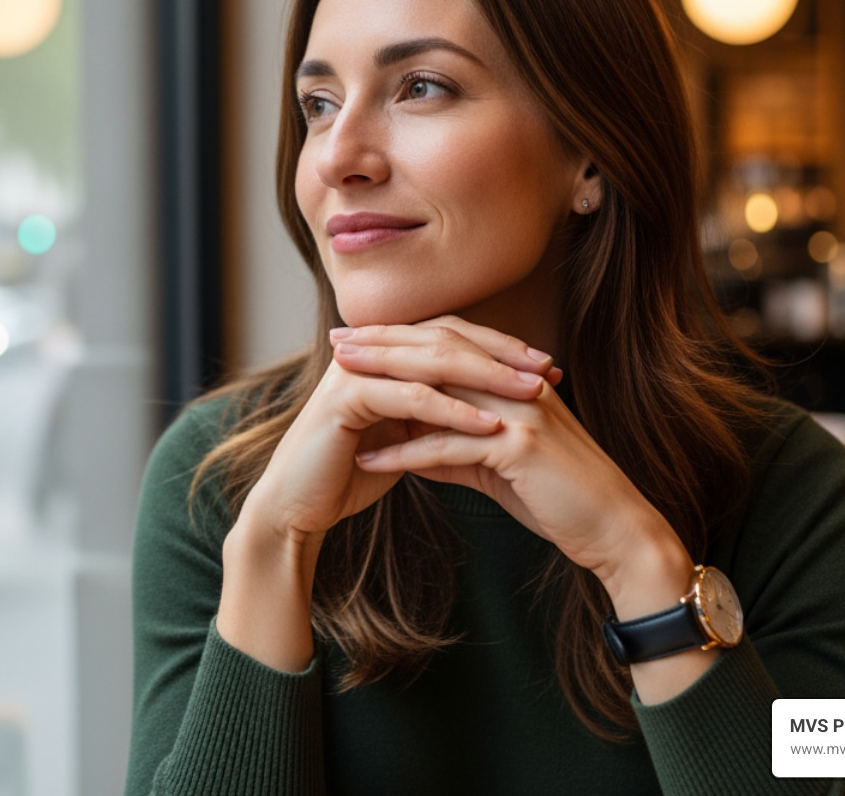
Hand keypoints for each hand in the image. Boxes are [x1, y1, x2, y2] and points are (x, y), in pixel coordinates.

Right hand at [218, 318, 554, 671]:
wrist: (297, 508)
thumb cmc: (348, 475)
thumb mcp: (404, 436)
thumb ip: (434, 414)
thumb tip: (489, 407)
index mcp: (381, 354)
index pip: (449, 336)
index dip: (498, 348)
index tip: (544, 367)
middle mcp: (367, 352)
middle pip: (445, 338)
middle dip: (501, 353)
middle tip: (546, 369)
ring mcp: (354, 370)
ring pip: (431, 362)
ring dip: (487, 377)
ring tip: (531, 393)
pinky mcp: (346, 398)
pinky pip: (411, 397)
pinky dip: (453, 410)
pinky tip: (489, 424)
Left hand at [330, 316, 684, 588]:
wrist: (615, 530)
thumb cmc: (558, 499)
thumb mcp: (497, 467)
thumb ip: (456, 450)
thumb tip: (410, 449)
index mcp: (513, 380)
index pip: (447, 343)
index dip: (400, 338)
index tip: (354, 339)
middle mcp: (517, 385)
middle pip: (438, 352)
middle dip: (383, 347)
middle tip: (336, 346)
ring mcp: (521, 412)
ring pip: (440, 390)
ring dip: (384, 389)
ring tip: (338, 393)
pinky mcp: (521, 447)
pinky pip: (449, 444)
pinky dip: (405, 452)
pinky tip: (370, 461)